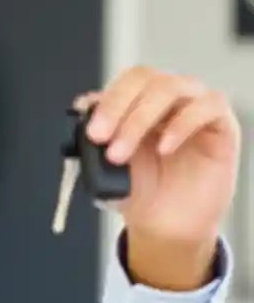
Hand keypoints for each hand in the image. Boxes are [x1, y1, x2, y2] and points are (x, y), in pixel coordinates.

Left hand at [75, 67, 240, 288]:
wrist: (165, 225)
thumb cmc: (139, 190)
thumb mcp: (104, 167)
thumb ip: (92, 140)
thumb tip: (81, 113)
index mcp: (138, 103)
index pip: (126, 81)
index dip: (106, 100)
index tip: (90, 129)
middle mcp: (167, 100)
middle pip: (145, 78)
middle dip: (116, 107)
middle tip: (99, 138)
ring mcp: (195, 108)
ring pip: (171, 88)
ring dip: (140, 118)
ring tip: (120, 153)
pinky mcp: (222, 126)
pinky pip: (209, 106)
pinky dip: (182, 124)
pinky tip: (163, 148)